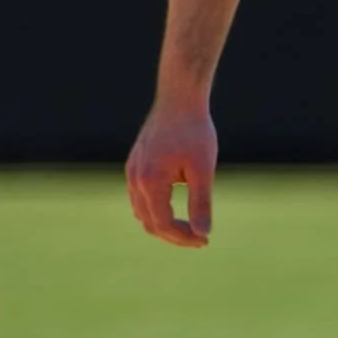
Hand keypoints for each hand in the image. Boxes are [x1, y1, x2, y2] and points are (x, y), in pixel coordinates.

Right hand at [125, 102, 217, 247]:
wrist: (180, 97)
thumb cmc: (195, 131)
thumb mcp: (203, 169)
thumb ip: (201, 203)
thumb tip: (203, 233)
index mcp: (150, 181)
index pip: (163, 224)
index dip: (183, 237)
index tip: (204, 240)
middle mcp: (135, 178)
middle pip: (149, 222)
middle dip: (174, 234)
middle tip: (199, 238)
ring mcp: (132, 170)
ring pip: (142, 211)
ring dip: (163, 222)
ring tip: (189, 226)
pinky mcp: (135, 163)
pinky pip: (140, 196)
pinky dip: (155, 208)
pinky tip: (175, 206)